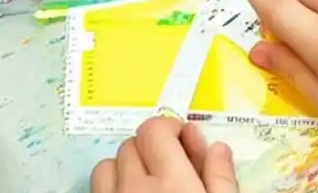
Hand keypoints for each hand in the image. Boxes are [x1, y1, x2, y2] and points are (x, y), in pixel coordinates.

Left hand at [91, 117, 237, 191]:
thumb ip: (221, 180)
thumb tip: (217, 148)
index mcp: (172, 183)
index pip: (155, 129)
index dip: (170, 131)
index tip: (184, 145)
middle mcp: (135, 188)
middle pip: (133, 143)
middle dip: (152, 150)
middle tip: (171, 170)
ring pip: (108, 165)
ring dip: (126, 168)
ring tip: (147, 185)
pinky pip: (95, 187)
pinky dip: (111, 187)